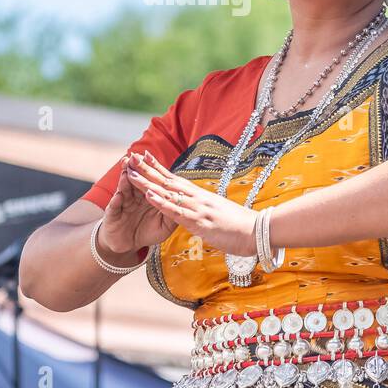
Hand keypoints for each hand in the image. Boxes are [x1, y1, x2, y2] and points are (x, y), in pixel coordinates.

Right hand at [98, 152, 177, 257]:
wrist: (127, 245)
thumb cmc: (146, 231)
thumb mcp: (164, 225)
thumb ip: (172, 213)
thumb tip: (183, 201)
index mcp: (146, 195)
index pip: (148, 180)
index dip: (148, 169)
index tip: (148, 156)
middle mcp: (133, 196)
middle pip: (134, 180)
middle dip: (134, 168)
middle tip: (135, 156)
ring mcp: (122, 205)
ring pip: (123, 190)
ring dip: (124, 180)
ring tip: (125, 170)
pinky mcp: (112, 216)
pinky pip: (115, 208)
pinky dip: (116, 202)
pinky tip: (118, 195)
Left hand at [125, 151, 258, 257]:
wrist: (258, 231)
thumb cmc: (240, 225)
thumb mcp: (218, 213)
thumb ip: (205, 208)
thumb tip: (197, 207)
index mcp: (200, 195)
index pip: (175, 178)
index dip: (158, 168)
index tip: (143, 156)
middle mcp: (197, 197)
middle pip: (166, 181)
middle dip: (146, 170)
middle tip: (129, 158)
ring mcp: (197, 208)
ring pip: (167, 193)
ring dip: (147, 183)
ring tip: (130, 174)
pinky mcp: (199, 221)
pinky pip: (176, 211)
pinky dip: (161, 203)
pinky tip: (148, 196)